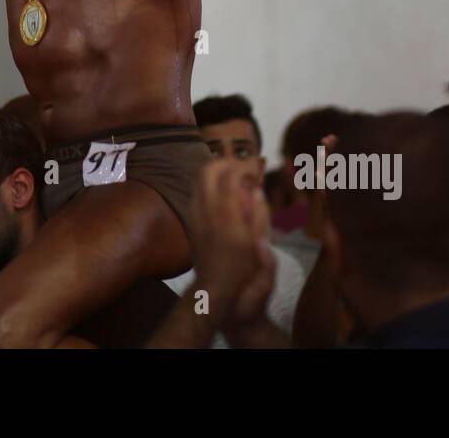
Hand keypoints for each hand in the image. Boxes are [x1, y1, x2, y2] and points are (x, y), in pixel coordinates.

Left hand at [189, 160, 275, 326]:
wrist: (214, 287)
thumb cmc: (242, 268)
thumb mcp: (259, 243)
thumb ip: (259, 213)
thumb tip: (256, 190)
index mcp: (226, 213)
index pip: (230, 174)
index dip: (244, 164)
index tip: (256, 167)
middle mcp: (205, 208)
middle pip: (209, 168)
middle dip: (228, 162)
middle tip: (244, 168)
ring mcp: (194, 212)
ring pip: (199, 177)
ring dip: (218, 171)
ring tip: (236, 180)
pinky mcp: (190, 218)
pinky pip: (197, 190)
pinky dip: (210, 184)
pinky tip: (224, 195)